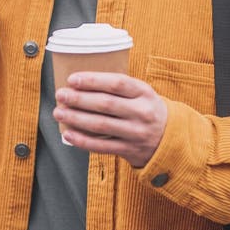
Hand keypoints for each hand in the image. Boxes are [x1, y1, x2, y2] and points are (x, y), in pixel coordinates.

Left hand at [53, 72, 167, 167]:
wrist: (170, 138)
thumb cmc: (147, 109)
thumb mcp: (142, 93)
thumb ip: (119, 87)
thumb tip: (81, 82)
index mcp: (144, 92)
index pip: (116, 83)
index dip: (92, 80)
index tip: (72, 79)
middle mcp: (141, 112)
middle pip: (105, 104)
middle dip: (78, 99)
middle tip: (61, 95)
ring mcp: (136, 133)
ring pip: (100, 125)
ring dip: (75, 118)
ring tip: (59, 112)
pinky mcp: (129, 150)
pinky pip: (101, 146)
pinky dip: (82, 140)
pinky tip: (68, 134)